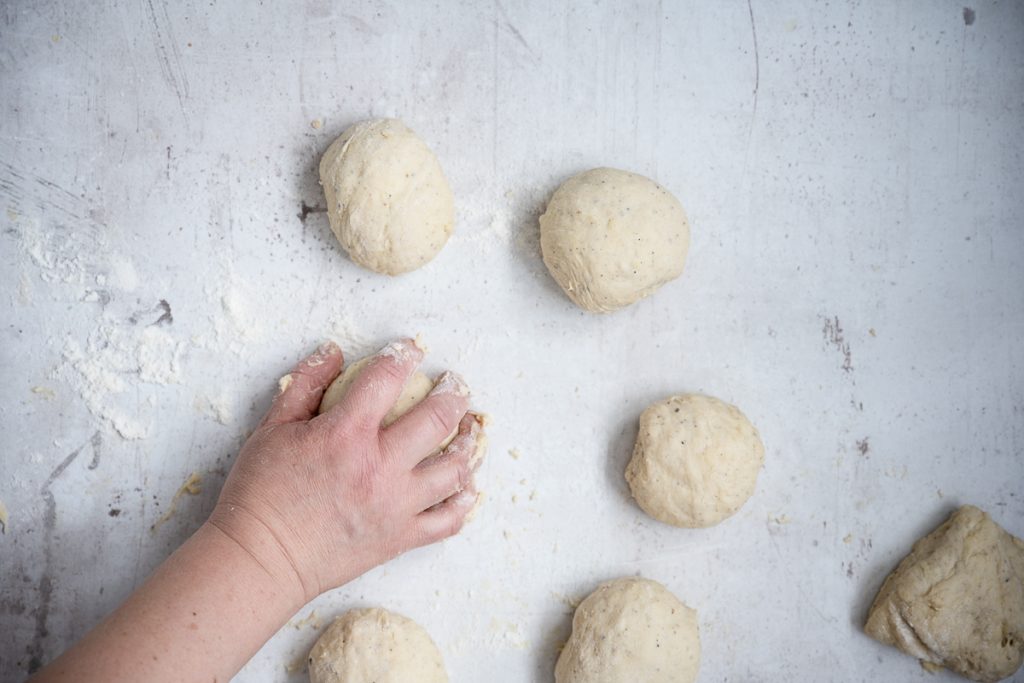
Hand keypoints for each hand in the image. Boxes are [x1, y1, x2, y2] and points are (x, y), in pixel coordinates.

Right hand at [207, 339, 483, 605]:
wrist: (261, 560)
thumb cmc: (260, 494)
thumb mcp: (272, 429)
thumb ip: (306, 385)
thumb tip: (333, 352)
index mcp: (346, 434)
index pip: (386, 378)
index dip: (403, 354)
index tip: (412, 348)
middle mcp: (380, 467)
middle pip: (438, 419)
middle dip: (453, 393)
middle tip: (455, 384)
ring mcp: (395, 505)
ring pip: (454, 468)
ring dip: (468, 442)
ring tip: (470, 428)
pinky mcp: (401, 538)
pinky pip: (449, 519)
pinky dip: (464, 500)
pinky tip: (467, 485)